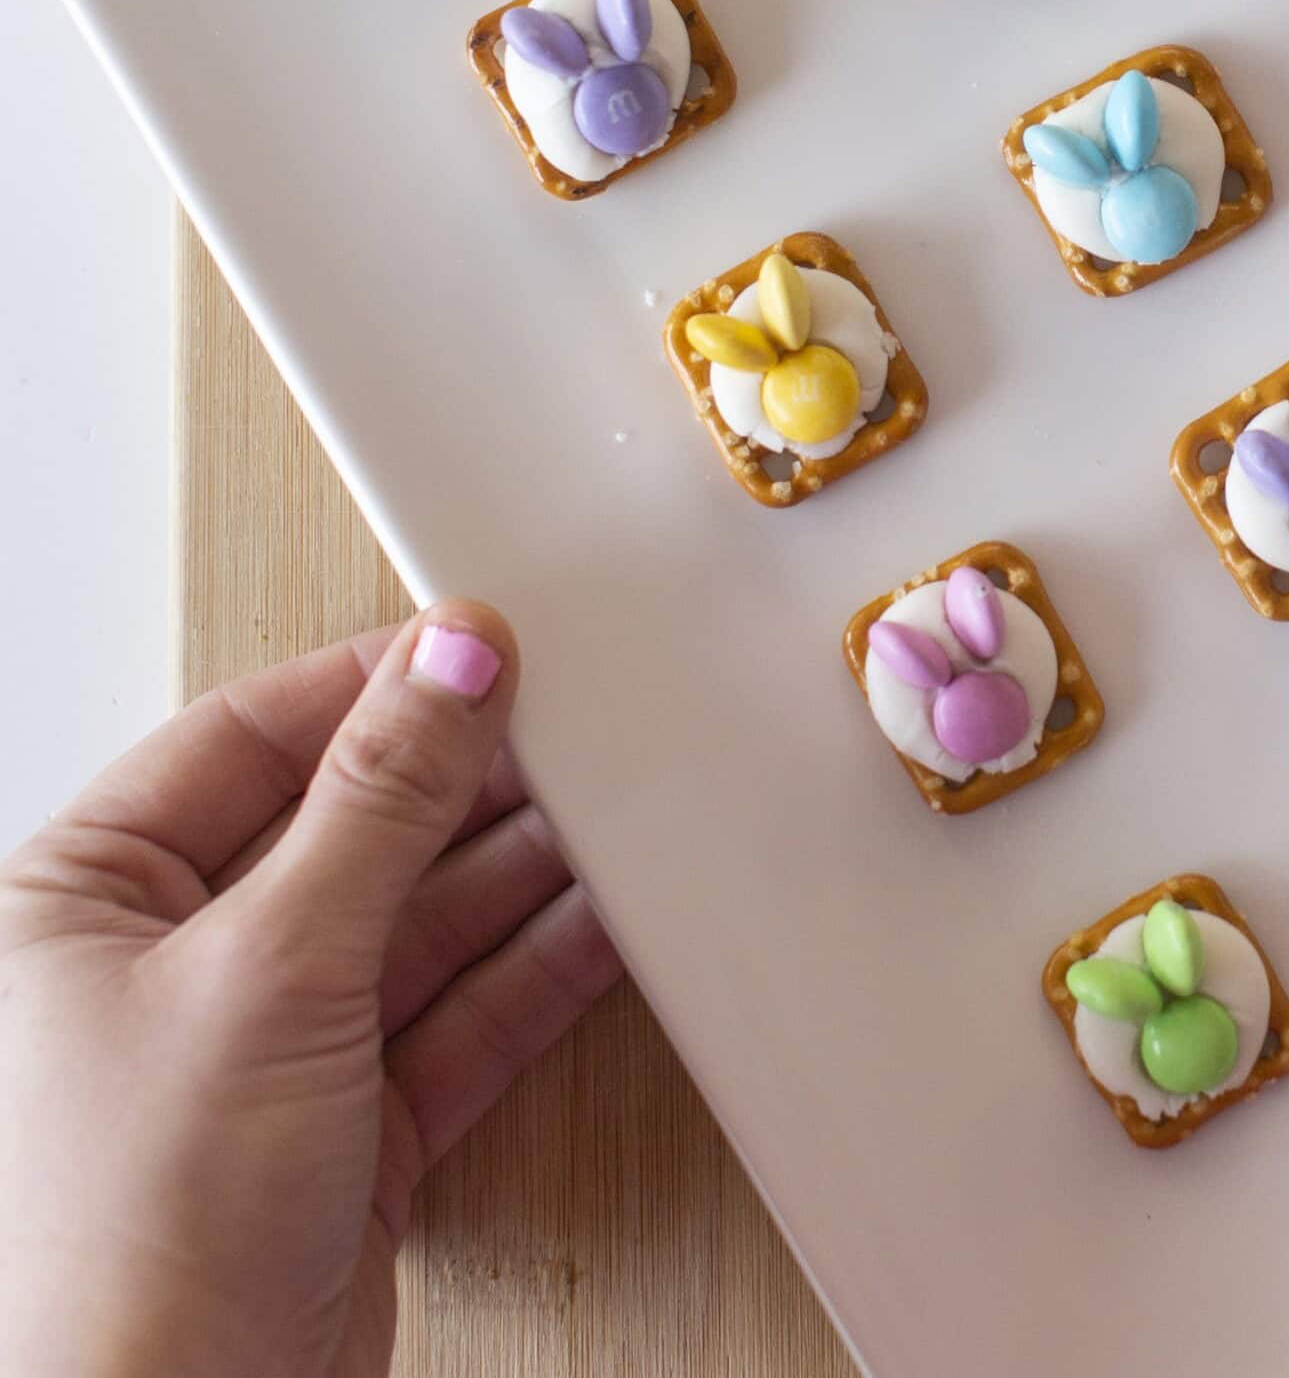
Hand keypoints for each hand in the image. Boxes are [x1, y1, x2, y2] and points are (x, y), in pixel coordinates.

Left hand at [0, 607, 621, 1377]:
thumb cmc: (124, 1240)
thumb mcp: (267, 969)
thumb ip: (378, 801)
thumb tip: (452, 656)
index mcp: (80, 901)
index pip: (247, 738)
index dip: (373, 684)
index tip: (485, 642)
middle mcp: (161, 970)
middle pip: (342, 825)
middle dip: (461, 780)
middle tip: (575, 724)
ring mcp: (258, 1057)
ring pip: (410, 921)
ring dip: (514, 871)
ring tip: (614, 809)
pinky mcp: (341, 1140)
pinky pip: (451, 1019)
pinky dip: (530, 972)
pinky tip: (601, 918)